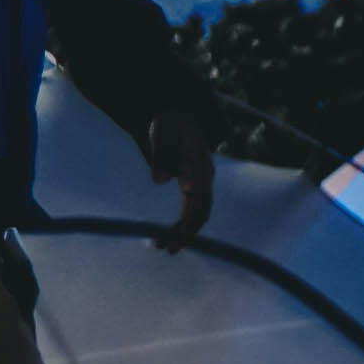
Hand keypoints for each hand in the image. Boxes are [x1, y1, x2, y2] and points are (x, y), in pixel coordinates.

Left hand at [148, 112, 216, 248]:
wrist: (181, 115)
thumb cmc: (170, 124)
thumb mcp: (162, 133)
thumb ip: (162, 155)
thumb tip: (159, 180)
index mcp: (199, 169)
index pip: (199, 200)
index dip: (190, 219)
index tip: (180, 235)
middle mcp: (205, 180)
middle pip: (200, 213)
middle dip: (185, 234)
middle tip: (165, 248)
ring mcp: (201, 184)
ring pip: (197, 214)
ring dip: (183, 232)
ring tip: (163, 246)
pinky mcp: (194, 185)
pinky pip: (192, 209)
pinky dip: (182, 223)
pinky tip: (170, 232)